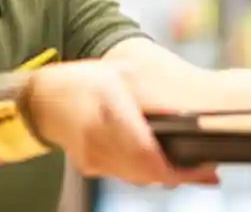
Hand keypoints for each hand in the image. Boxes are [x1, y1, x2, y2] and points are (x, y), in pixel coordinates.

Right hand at [26, 60, 218, 187]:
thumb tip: (189, 113)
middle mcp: (98, 137)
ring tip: (192, 170)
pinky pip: (124, 175)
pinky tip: (162, 166)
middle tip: (207, 171)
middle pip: (146, 171)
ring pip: (137, 177)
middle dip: (178, 175)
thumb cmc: (84, 82)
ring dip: (164, 175)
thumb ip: (153, 92)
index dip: (177, 169)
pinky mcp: (89, 167)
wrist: (43, 100)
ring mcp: (92, 156)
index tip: (204, 167)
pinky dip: (145, 172)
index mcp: (108, 109)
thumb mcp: (121, 74)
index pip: (147, 153)